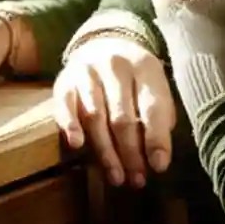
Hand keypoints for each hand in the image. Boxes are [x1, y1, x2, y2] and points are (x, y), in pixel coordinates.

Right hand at [53, 36, 175, 187]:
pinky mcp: (64, 80)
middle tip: (136, 180)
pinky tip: (77, 145)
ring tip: (116, 177)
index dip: (156, 139)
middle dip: (131, 153)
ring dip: (106, 151)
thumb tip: (157, 160)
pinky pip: (65, 105)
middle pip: (123, 117)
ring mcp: (87, 71)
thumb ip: (159, 119)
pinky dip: (70, 124)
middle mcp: (115, 66)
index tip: (158, 167)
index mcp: (144, 67)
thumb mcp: (154, 88)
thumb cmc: (135, 78)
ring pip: (96, 116)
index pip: (152, 107)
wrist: (103, 43)